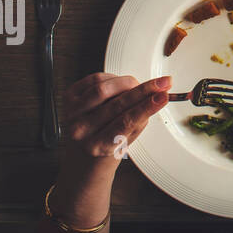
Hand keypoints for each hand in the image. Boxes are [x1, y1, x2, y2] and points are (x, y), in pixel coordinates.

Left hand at [53, 72, 168, 220]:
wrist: (83, 154)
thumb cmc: (105, 147)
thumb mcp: (127, 141)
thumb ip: (140, 119)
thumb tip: (157, 96)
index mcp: (97, 146)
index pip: (126, 121)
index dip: (147, 106)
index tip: (163, 96)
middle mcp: (81, 130)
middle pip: (117, 103)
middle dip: (145, 90)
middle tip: (162, 83)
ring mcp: (72, 113)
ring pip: (104, 87)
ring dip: (127, 83)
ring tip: (138, 86)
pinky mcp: (69, 98)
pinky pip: (95, 79)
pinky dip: (112, 78)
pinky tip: (119, 84)